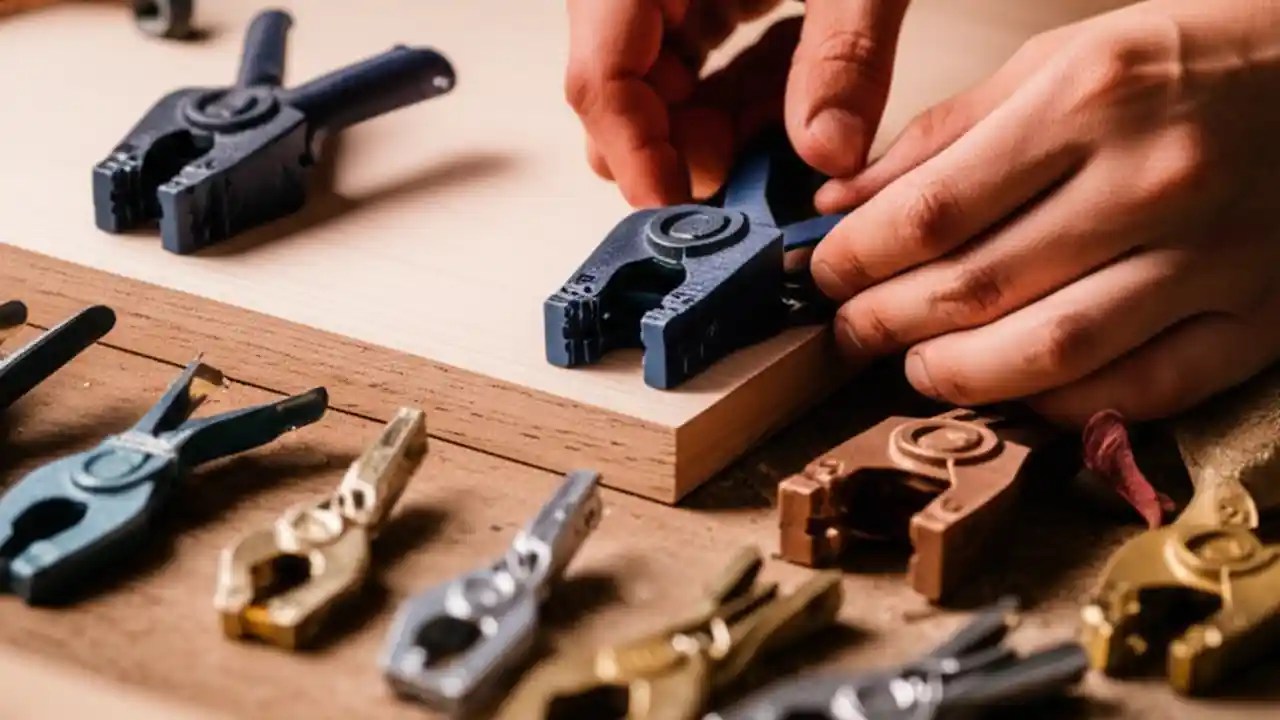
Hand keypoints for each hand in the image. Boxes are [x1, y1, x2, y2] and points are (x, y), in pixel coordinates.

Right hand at [564, 0, 910, 206]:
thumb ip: (843, 54)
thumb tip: (829, 152)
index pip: (600, 76)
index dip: (636, 156)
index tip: (681, 209)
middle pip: (626, 91)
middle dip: (687, 147)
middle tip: (753, 179)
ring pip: (665, 84)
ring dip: (725, 125)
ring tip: (788, 133)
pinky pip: (703, 56)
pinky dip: (748, 89)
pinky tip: (793, 92)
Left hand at [811, 0, 1279, 424]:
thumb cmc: (1192, 64)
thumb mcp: (1066, 56)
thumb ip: (948, 130)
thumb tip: (843, 197)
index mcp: (1093, 98)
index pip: (933, 209)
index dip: (858, 257)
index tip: (826, 273)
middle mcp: (1152, 180)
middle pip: (977, 288)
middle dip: (886, 323)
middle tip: (851, 330)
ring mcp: (1212, 257)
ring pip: (1050, 353)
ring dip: (958, 375)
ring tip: (916, 366)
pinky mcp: (1256, 318)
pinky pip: (1141, 391)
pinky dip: (1061, 406)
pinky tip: (1015, 394)